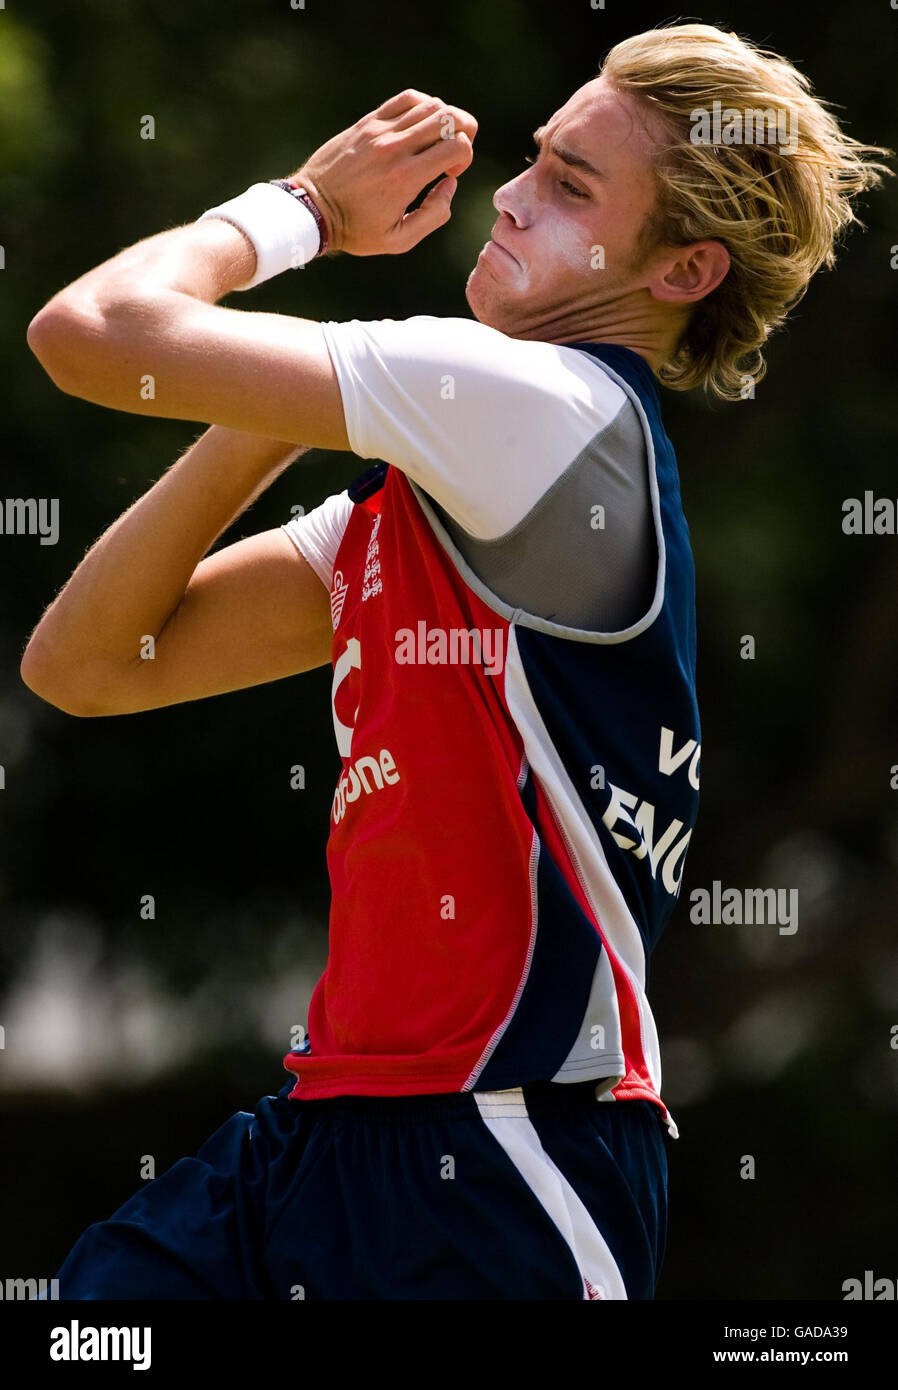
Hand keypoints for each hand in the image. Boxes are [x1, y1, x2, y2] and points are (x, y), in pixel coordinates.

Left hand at [287, 89, 476, 255]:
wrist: (312, 208)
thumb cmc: (355, 230)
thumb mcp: (399, 240)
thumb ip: (434, 215)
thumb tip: (450, 183)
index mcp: (406, 178)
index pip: (458, 145)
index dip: (465, 158)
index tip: (451, 174)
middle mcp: (395, 148)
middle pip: (450, 117)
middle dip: (465, 132)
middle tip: (453, 153)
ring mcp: (380, 131)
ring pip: (431, 104)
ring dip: (445, 120)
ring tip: (436, 141)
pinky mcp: (368, 122)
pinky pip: (406, 99)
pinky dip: (423, 106)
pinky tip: (419, 126)